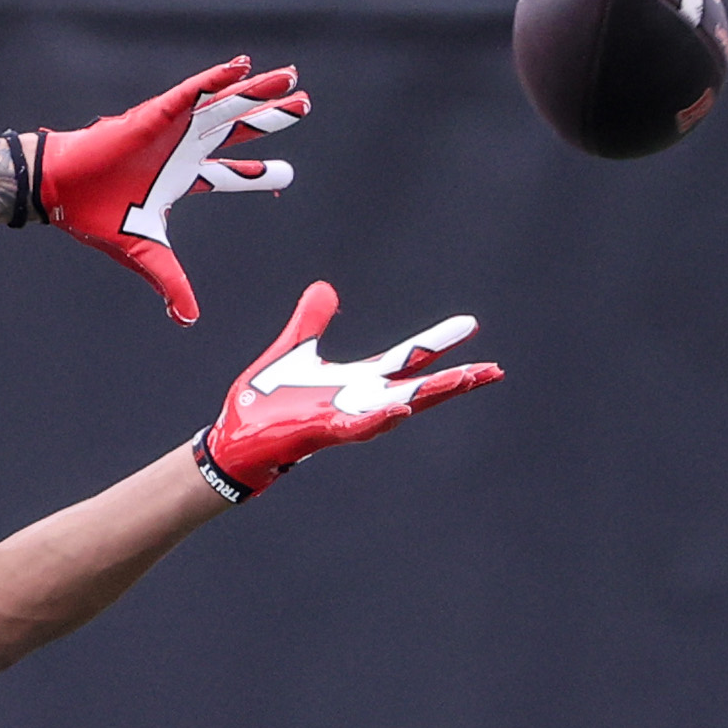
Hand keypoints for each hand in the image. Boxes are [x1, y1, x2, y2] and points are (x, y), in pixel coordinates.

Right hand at [29, 59, 304, 324]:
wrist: (63, 191)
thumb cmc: (97, 217)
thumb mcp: (146, 252)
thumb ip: (171, 282)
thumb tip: (188, 320)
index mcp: (182, 178)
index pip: (229, 173)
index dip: (257, 173)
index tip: (287, 174)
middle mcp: (185, 148)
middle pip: (238, 129)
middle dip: (271, 118)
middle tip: (304, 105)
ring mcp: (174, 129)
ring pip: (226, 106)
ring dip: (257, 91)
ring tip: (290, 78)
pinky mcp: (158, 114)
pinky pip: (195, 92)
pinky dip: (219, 78)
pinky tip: (242, 64)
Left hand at [196, 281, 502, 496]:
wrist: (234, 439)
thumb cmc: (264, 404)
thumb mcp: (293, 351)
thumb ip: (311, 322)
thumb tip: (325, 288)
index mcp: (357, 382)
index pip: (407, 359)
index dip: (437, 343)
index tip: (469, 325)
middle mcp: (359, 402)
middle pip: (418, 387)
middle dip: (455, 380)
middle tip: (493, 370)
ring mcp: (345, 419)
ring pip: (399, 406)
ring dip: (431, 395)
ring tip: (464, 381)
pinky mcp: (323, 433)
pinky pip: (359, 427)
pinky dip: (382, 417)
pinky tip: (403, 406)